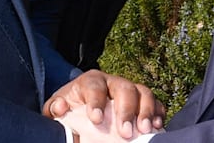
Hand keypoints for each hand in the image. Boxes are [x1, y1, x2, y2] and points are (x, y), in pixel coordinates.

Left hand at [44, 70, 164, 138]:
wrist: (83, 107)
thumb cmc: (72, 109)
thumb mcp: (58, 108)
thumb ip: (55, 108)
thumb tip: (61, 107)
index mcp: (91, 81)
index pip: (95, 85)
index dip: (97, 100)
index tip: (96, 119)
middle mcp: (113, 81)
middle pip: (125, 88)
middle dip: (127, 110)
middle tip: (125, 132)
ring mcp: (130, 89)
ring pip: (144, 92)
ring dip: (146, 111)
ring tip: (145, 130)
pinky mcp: (143, 101)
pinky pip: (157, 102)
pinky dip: (159, 113)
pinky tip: (158, 127)